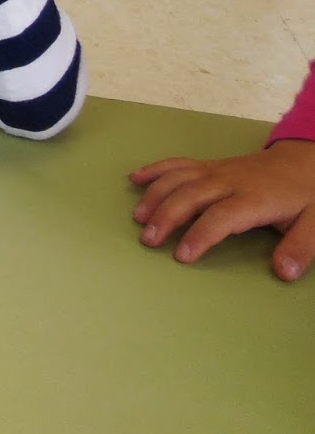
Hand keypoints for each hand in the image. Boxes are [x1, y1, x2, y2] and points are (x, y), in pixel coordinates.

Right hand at [130, 139, 314, 280]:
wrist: (303, 161)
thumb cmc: (306, 195)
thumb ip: (300, 247)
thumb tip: (283, 272)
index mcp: (254, 198)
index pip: (221, 217)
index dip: (200, 235)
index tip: (182, 255)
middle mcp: (229, 181)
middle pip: (191, 195)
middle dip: (166, 216)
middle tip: (148, 239)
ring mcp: (215, 170)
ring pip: (179, 178)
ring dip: (155, 195)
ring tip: (138, 217)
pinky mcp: (208, 165)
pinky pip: (178, 163)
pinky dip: (155, 169)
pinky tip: (135, 178)